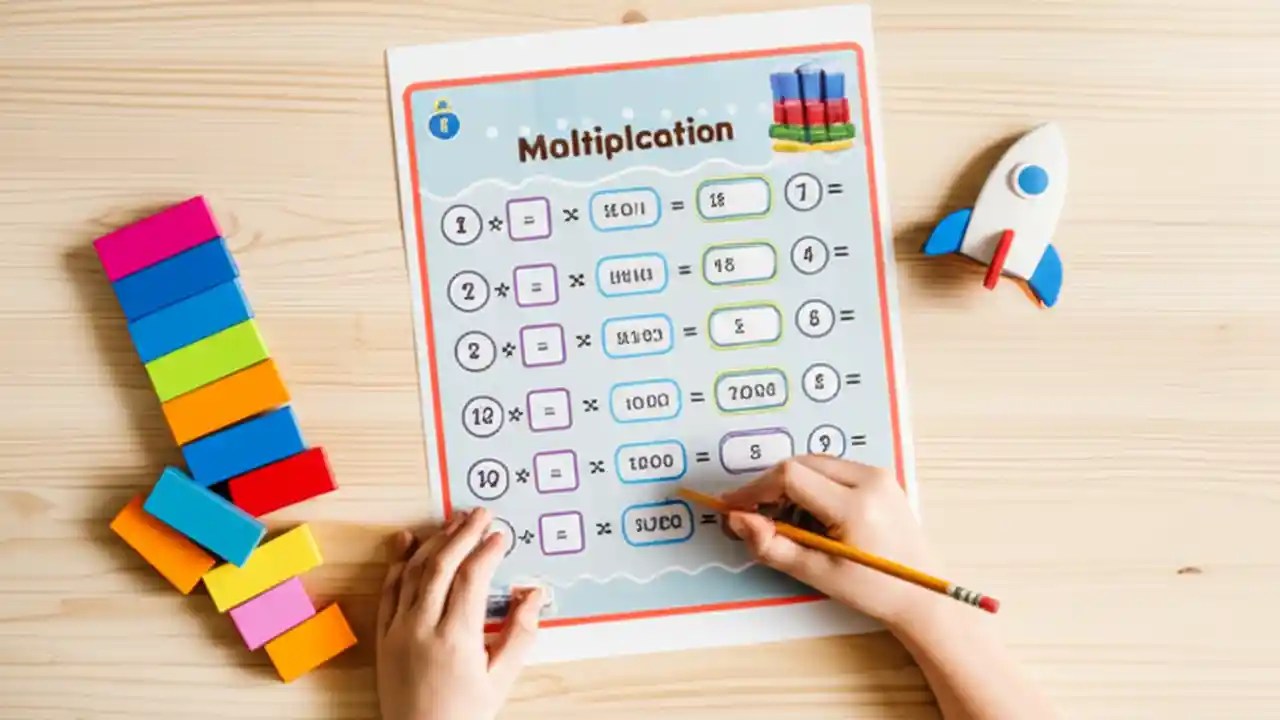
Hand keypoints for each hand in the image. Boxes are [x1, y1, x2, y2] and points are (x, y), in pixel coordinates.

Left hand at [376, 508, 542, 719]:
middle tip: (480, 514)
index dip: (488, 551)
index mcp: (456, 640)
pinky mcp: (383, 637)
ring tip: (453, 523)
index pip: (472, 578)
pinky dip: (398, 562)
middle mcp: (422, 629)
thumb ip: (520, 634)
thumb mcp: (501, 680)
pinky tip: (409, 543)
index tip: (501, 537)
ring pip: (413, 572)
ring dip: (435, 542)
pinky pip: (388, 589)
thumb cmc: (461, 716)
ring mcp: (398, 631)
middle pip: (442, 566)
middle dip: (463, 534)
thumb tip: (534, 595)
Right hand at [722, 456, 937, 628]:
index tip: (736, 507)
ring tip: (790, 524)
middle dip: (771, 488)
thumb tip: (738, 520)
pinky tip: (812, 517)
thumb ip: (773, 546)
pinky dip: (812, 486)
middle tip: (758, 518)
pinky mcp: (880, 477)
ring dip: (791, 487)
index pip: (791, 476)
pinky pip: (832, 469)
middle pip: (800, 464)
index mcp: (856, 505)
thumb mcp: (817, 574)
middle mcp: (870, 479)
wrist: (922, 594)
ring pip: (814, 464)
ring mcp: (878, 475)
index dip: (755, 489)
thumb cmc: (874, 590)